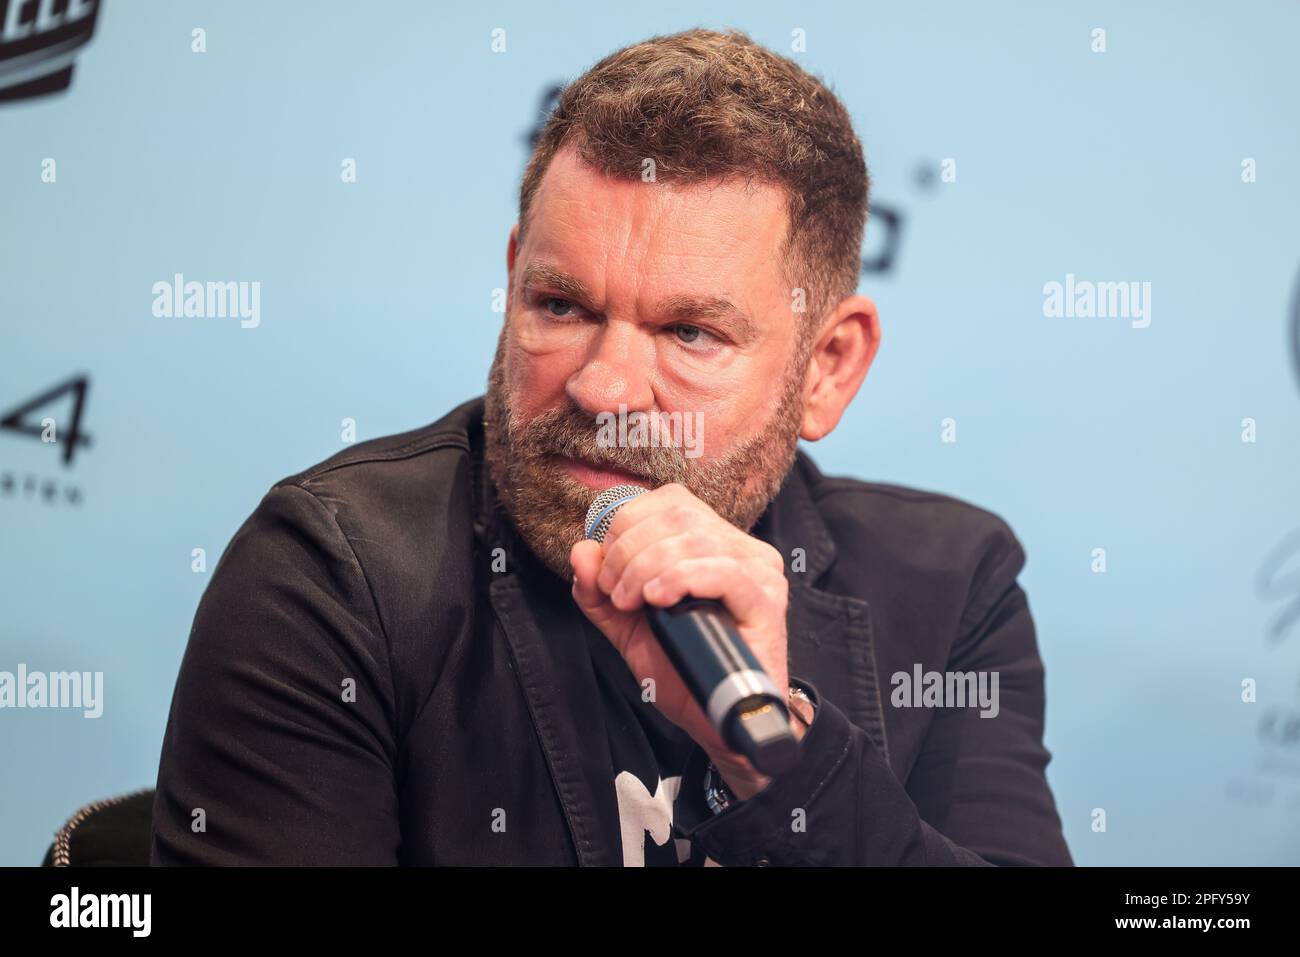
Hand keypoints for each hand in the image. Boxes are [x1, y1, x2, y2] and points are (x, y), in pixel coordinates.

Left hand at [569, 483, 800, 798]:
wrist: (720, 724)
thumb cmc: (683, 670)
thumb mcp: (627, 626)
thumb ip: (599, 591)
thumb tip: (581, 550)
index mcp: (713, 542)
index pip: (668, 501)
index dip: (626, 526)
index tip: (607, 574)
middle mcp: (742, 548)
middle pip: (676, 514)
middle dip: (629, 550)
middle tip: (616, 594)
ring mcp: (760, 572)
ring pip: (694, 538)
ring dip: (646, 568)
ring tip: (632, 603)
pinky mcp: (767, 601)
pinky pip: (722, 570)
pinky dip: (679, 579)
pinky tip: (658, 600)